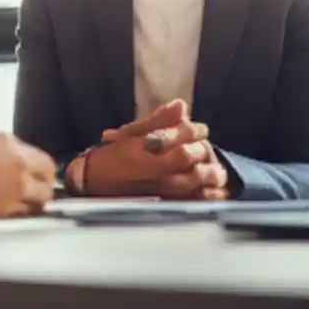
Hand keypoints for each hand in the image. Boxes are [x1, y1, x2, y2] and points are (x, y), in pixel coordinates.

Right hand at [0, 117, 55, 217]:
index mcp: (15, 152)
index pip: (46, 164)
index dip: (42, 168)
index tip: (34, 168)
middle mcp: (19, 177)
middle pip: (46, 189)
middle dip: (41, 188)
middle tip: (32, 187)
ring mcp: (9, 199)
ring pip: (34, 206)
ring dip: (31, 203)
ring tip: (20, 200)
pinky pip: (15, 217)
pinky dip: (14, 213)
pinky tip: (3, 207)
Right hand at [87, 100, 229, 199]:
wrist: (94, 182)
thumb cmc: (112, 156)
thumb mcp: (132, 133)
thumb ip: (159, 121)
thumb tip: (181, 105)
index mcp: (151, 146)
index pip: (185, 133)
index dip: (195, 129)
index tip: (198, 129)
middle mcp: (161, 167)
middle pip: (194, 155)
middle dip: (202, 150)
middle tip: (203, 149)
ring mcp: (166, 188)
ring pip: (200, 179)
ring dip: (210, 173)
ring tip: (214, 171)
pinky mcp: (169, 203)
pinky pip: (198, 201)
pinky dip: (210, 195)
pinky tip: (213, 191)